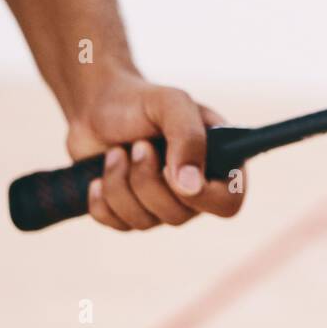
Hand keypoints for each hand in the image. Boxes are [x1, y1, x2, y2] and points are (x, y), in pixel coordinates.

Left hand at [64, 66, 245, 230]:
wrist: (97, 107)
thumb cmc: (140, 101)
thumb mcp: (171, 104)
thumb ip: (189, 138)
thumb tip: (191, 186)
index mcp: (218, 162)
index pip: (229, 202)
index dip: (201, 196)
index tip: (169, 168)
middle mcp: (195, 189)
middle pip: (179, 216)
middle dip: (147, 181)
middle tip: (138, 146)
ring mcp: (162, 204)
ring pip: (145, 223)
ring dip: (121, 184)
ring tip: (116, 152)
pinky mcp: (130, 213)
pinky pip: (118, 226)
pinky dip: (102, 200)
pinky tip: (99, 176)